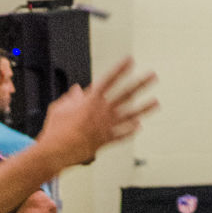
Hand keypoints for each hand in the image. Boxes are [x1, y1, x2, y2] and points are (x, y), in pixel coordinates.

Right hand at [37, 59, 156, 170]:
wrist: (56, 152)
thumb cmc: (55, 130)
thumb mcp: (59, 107)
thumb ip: (70, 98)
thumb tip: (76, 91)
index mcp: (90, 100)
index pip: (109, 79)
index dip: (121, 69)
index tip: (130, 60)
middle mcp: (102, 111)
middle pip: (126, 94)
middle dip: (141, 83)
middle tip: (152, 76)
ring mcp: (106, 126)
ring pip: (130, 115)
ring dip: (144, 108)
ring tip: (155, 102)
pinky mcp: (105, 141)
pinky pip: (122, 135)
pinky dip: (130, 131)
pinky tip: (139, 127)